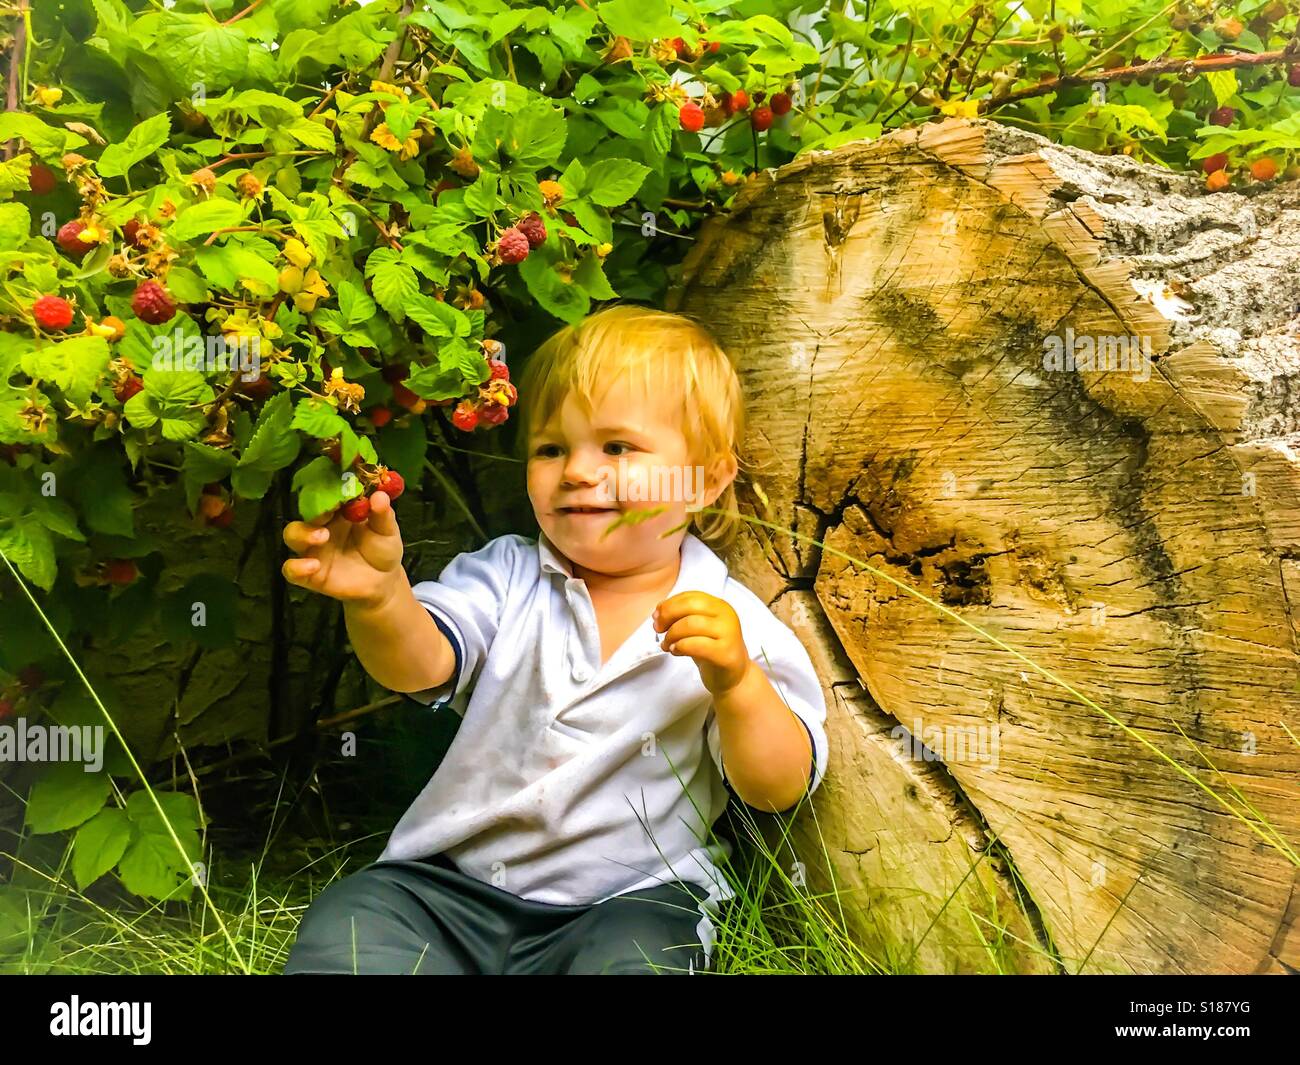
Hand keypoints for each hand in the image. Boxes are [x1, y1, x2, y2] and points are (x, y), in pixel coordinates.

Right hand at [281, 491, 404, 606]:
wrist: (383, 582)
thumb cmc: (383, 550)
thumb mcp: (387, 531)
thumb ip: (383, 515)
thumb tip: (380, 496)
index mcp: (339, 511)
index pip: (327, 494)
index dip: (329, 491)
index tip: (339, 491)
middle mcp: (321, 526)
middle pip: (305, 511)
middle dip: (314, 510)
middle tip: (328, 513)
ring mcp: (313, 550)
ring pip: (292, 535)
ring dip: (302, 534)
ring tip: (322, 537)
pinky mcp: (309, 574)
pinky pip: (292, 569)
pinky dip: (297, 567)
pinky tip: (313, 566)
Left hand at [652, 591, 750, 695]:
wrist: (735, 676)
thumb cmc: (712, 651)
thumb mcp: (698, 629)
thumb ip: (683, 617)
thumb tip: (659, 613)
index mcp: (720, 606)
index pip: (691, 596)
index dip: (669, 604)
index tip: (656, 616)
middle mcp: (726, 616)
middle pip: (690, 605)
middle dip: (668, 615)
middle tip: (658, 629)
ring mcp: (728, 634)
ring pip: (691, 624)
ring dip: (672, 634)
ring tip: (667, 644)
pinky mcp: (725, 653)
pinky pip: (696, 645)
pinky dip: (680, 646)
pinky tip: (675, 651)